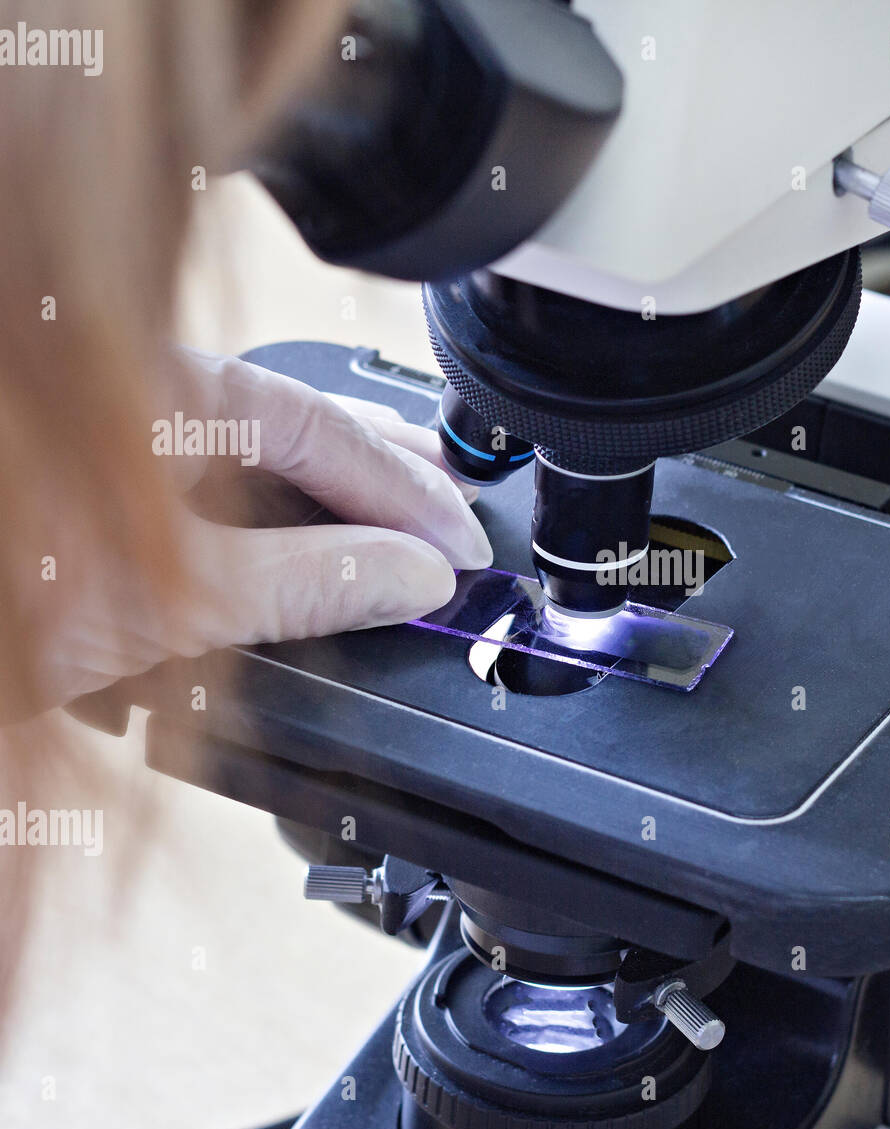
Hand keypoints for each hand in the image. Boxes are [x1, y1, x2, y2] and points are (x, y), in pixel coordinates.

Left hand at [38, 348, 490, 708]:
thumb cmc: (2, 601)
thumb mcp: (168, 600)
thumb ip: (304, 582)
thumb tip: (411, 575)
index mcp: (161, 389)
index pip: (323, 431)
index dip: (407, 491)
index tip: (465, 548)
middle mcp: (144, 401)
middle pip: (298, 425)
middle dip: (389, 474)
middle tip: (460, 518)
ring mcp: (123, 443)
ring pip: (258, 455)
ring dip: (338, 497)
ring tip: (405, 525)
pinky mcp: (107, 495)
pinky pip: (218, 491)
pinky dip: (281, 524)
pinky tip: (309, 549)